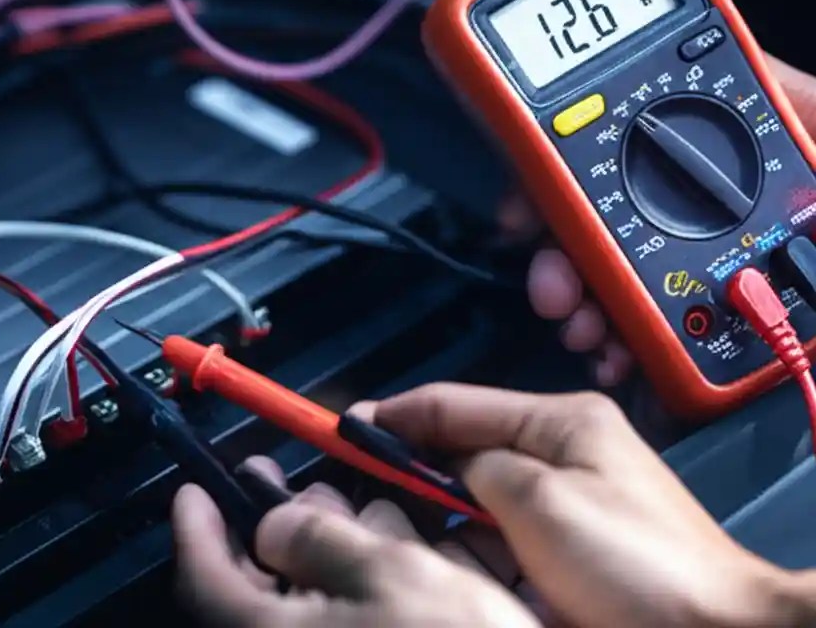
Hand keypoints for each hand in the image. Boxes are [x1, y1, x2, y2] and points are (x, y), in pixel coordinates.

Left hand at [172, 457, 540, 626]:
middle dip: (280, 519)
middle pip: (265, 581)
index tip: (195, 486)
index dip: (196, 524)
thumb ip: (318, 541)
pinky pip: (356, 612)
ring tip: (354, 498)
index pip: (206, 575)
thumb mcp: (389, 573)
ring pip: (316, 594)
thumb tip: (274, 526)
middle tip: (282, 473)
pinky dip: (368, 575)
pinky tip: (401, 544)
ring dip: (331, 541)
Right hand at [362, 383, 815, 627]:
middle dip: (407, 474)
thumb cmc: (637, 563)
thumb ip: (475, 467)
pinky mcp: (563, 555)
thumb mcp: (540, 501)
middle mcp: (558, 456)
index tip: (337, 432)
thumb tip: (432, 463)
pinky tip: (438, 571)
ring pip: (470, 504)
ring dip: (433, 521)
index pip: (453, 403)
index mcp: (559, 423)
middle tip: (352, 493)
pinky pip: (494, 544)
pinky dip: (464, 554)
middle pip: (458, 453)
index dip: (391, 416)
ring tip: (388, 535)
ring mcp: (561, 507)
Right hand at [502, 55, 815, 386]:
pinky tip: (621, 356)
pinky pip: (662, 342)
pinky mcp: (731, 332)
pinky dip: (627, 352)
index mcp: (739, 163)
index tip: (534, 204)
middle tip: (556, 287)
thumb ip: (790, 97)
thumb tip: (725, 54)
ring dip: (584, 309)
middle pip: (609, 231)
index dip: (565, 175)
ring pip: (622, 291)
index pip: (631, 153)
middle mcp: (716, 217)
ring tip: (586, 329)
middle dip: (564, 260)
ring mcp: (718, 277)